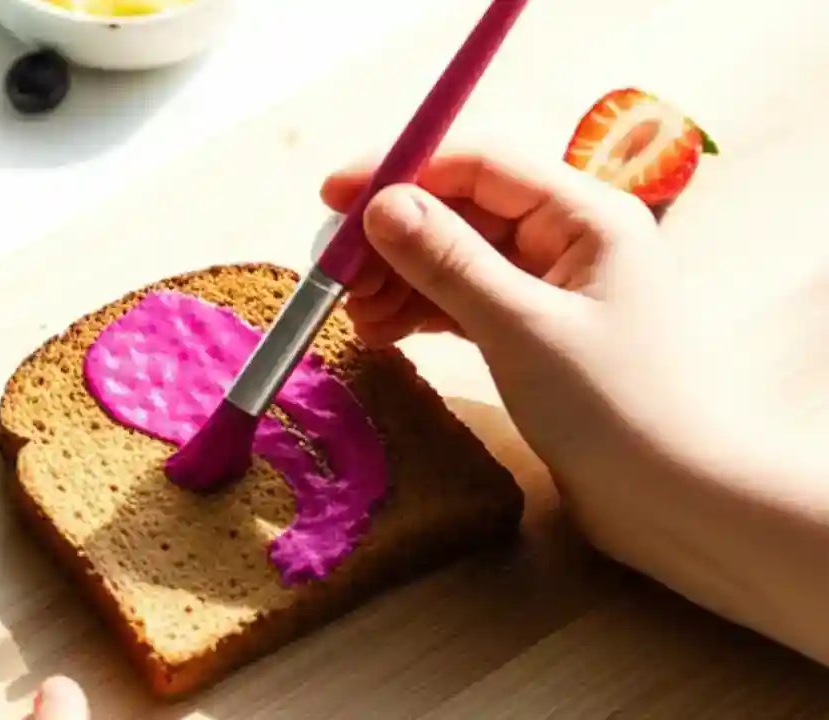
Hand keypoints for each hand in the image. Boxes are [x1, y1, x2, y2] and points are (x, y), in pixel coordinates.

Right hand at [320, 147, 828, 665]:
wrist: (680, 502)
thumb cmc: (618, 408)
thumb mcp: (522, 328)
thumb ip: (448, 262)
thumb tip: (380, 206)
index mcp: (585, 213)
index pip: (479, 162)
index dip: (401, 171)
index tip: (333, 197)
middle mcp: (569, 236)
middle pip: (461, 208)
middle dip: (394, 236)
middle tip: (334, 274)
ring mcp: (552, 285)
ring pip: (457, 257)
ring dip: (400, 278)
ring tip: (356, 315)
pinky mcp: (535, 332)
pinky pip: (464, 300)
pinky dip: (421, 311)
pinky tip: (383, 332)